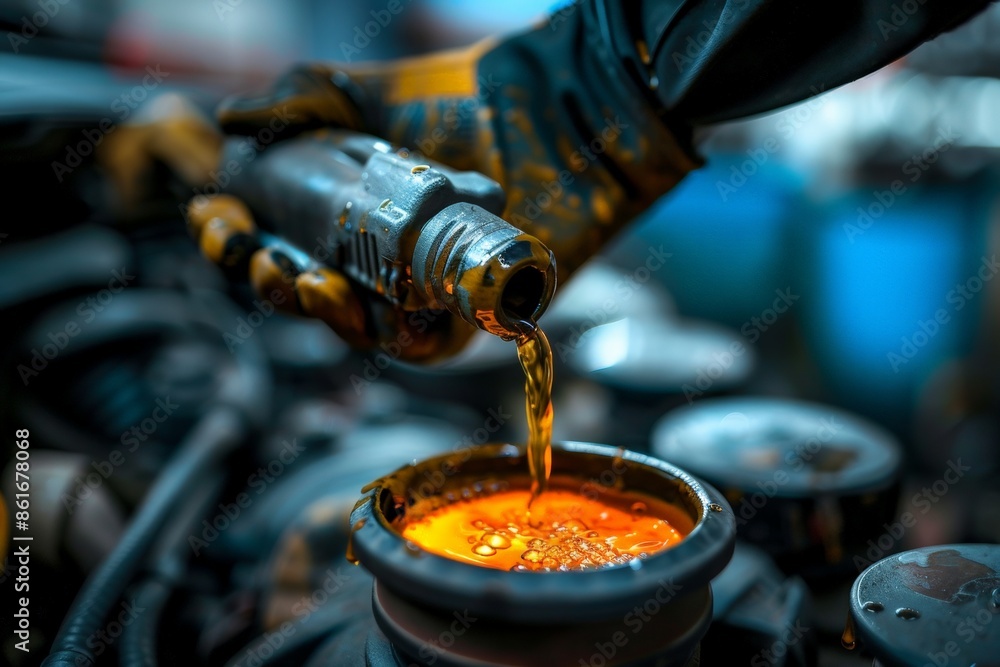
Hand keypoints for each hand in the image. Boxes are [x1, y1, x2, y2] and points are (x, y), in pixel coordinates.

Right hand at [191, 2, 699, 360]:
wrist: (548, 115)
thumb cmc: (457, 100)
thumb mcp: (364, 91)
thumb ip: (299, 99)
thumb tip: (229, 125)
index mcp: (333, 214)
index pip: (266, 241)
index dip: (233, 239)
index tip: (219, 219)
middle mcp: (366, 260)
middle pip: (298, 294)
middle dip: (267, 281)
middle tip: (264, 258)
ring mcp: (410, 292)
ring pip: (349, 327)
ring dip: (318, 312)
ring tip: (309, 277)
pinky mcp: (456, 318)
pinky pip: (410, 345)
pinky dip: (383, 330)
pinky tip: (363, 299)